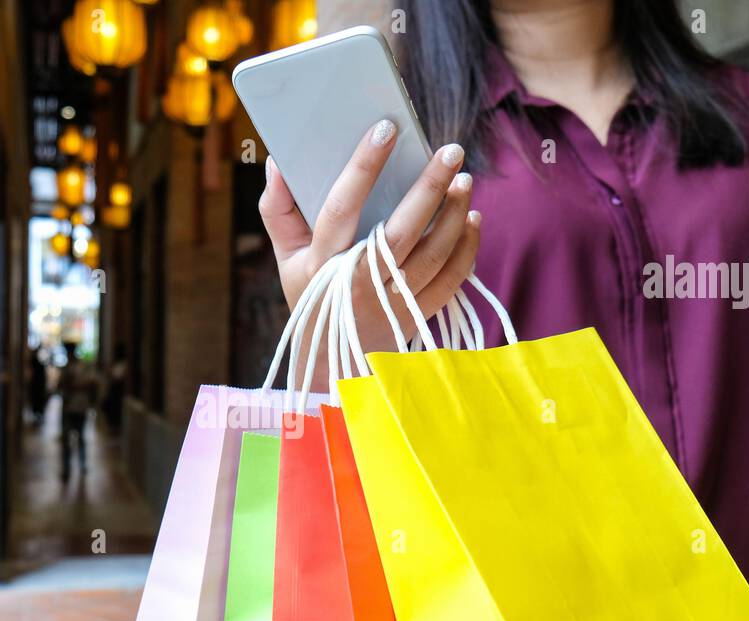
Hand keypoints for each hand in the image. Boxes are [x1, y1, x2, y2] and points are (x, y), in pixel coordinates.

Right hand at [259, 119, 481, 388]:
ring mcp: (392, 304)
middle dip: (428, 188)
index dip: (363, 167)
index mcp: (322, 264)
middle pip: (400, 232)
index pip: (342, 208)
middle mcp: (358, 285)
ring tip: (464, 180)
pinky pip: (452, 279)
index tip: (386, 129)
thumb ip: (278, 210)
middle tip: (452, 151)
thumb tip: (277, 162)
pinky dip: (466, 247)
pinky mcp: (419, 316)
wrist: (334, 362)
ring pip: (433, 255)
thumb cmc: (311, 296)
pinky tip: (471, 217)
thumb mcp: (287, 257)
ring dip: (453, 215)